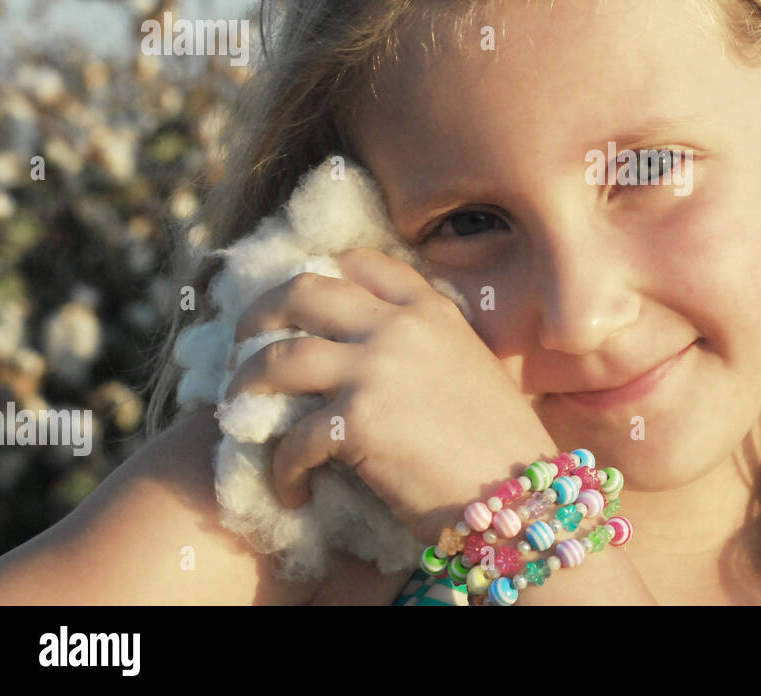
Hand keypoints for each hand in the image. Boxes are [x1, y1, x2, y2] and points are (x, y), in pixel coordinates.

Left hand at [223, 247, 558, 541]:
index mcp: (432, 310)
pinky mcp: (358, 422)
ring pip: (279, 358)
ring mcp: (377, 370)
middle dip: (259, 315)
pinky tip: (293, 491)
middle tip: (243, 344)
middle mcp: (401, 327)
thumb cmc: (501, 446)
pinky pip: (293, 437)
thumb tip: (369, 352)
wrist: (520, 497)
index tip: (296, 302)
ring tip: (240, 413)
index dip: (319, 273)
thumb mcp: (471, 368)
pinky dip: (282, 468)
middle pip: (302, 292)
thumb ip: (426, 347)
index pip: (362, 263)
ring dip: (247, 387)